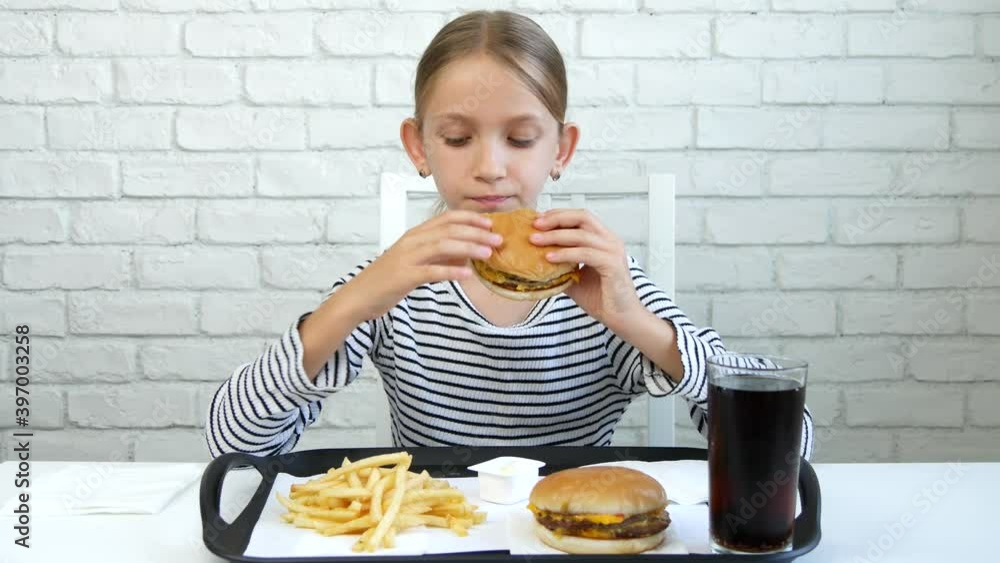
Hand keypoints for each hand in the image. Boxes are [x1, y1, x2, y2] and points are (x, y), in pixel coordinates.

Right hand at [339, 210, 501, 320]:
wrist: (358, 297)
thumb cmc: (387, 280)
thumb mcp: (416, 264)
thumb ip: (438, 258)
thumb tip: (466, 258)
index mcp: (415, 235)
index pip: (446, 219)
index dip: (470, 219)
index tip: (490, 222)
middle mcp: (411, 241)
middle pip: (449, 230)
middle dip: (476, 233)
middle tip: (498, 239)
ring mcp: (407, 258)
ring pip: (442, 246)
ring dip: (468, 248)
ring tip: (488, 253)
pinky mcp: (404, 276)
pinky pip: (431, 271)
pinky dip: (451, 272)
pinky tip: (468, 275)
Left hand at [531, 209, 642, 329]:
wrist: (620, 317)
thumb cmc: (601, 298)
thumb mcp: (574, 277)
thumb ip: (560, 265)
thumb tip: (535, 259)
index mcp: (604, 240)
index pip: (581, 217)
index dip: (559, 215)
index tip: (537, 220)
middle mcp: (610, 241)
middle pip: (582, 217)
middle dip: (556, 219)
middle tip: (535, 225)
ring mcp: (613, 251)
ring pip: (582, 234)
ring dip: (555, 236)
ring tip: (535, 240)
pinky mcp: (612, 264)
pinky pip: (585, 254)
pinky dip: (565, 254)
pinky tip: (549, 258)